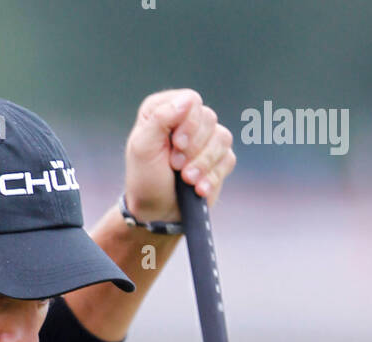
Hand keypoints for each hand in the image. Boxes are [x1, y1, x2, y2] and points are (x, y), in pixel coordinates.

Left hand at [123, 88, 235, 225]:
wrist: (157, 211)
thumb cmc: (146, 178)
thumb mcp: (143, 147)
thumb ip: (161, 118)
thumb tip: (188, 101)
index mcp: (165, 108)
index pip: (191, 101)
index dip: (188, 123)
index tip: (176, 145)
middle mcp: (186, 119)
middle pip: (209, 118)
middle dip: (193, 148)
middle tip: (176, 166)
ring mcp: (205, 138)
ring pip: (222, 138)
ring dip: (203, 163)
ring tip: (187, 180)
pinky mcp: (218, 158)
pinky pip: (228, 159)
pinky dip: (212, 176)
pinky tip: (198, 189)